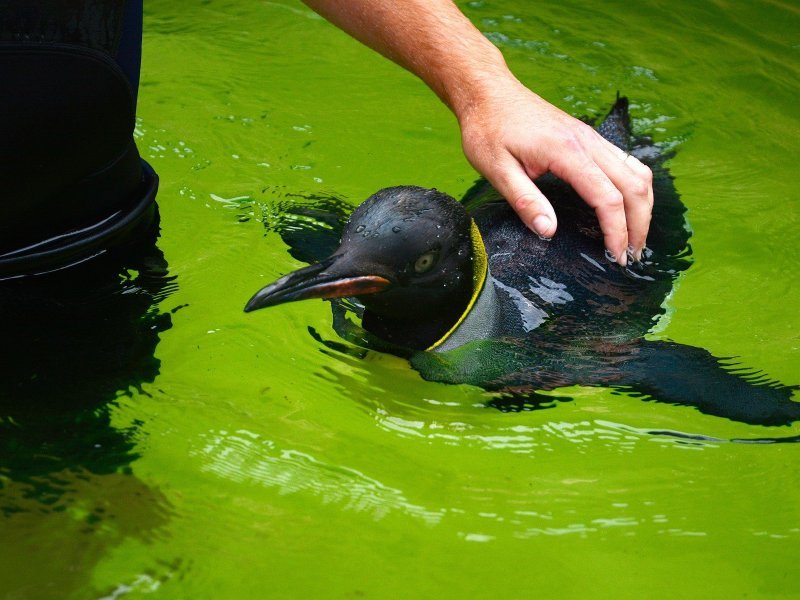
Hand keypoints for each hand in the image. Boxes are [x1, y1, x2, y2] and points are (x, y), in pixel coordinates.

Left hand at [458, 78, 652, 265]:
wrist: (489, 93)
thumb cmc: (488, 129)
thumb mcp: (496, 170)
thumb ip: (525, 201)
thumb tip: (549, 232)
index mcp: (566, 151)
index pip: (607, 197)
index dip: (616, 231)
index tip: (616, 257)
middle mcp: (588, 141)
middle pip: (634, 185)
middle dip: (639, 225)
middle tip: (631, 257)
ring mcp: (591, 137)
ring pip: (637, 172)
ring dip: (643, 207)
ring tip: (634, 238)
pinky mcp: (588, 138)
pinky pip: (626, 163)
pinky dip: (635, 189)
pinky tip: (627, 208)